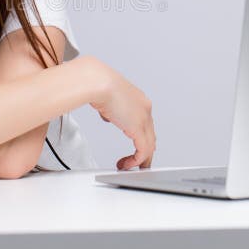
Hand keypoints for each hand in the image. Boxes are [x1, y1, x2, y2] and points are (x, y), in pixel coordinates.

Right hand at [83, 56, 155, 170]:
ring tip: (130, 167)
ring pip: (150, 145)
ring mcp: (144, 118)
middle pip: (151, 136)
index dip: (141, 137)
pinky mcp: (138, 128)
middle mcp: (145, 108)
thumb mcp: (106, 96)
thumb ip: (110, 108)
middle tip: (137, 162)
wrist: (98, 81)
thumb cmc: (97, 83)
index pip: (146, 123)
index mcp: (139, 99)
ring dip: (141, 159)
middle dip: (144, 151)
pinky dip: (136, 160)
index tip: (134, 146)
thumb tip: (108, 115)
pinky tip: (127, 164)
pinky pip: (143, 151)